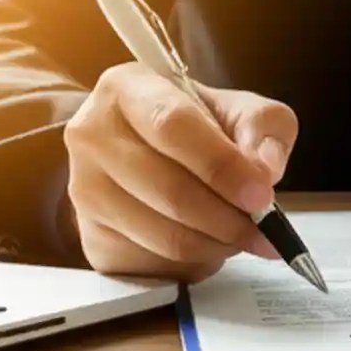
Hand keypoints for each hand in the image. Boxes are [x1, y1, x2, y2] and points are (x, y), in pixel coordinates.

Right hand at [63, 62, 296, 280]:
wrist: (148, 154)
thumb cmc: (196, 128)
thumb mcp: (239, 111)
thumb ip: (262, 128)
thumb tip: (264, 170)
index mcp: (127, 89)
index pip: (173, 126)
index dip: (222, 166)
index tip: (261, 194)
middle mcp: (92, 135)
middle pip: (170, 190)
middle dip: (229, 217)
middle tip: (265, 228)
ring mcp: (84, 190)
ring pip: (165, 235)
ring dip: (218, 243)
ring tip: (244, 234)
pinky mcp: (93, 237)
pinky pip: (156, 261)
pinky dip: (196, 261)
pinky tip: (212, 243)